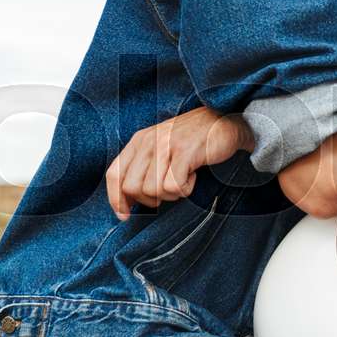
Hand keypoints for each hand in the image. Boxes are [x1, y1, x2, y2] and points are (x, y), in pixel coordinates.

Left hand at [104, 106, 254, 220]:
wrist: (223, 121)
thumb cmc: (191, 140)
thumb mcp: (160, 148)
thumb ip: (142, 169)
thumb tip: (126, 202)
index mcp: (138, 141)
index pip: (114, 174)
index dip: (116, 199)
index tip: (124, 215)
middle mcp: (148, 142)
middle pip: (132, 188)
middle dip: (149, 199)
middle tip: (167, 191)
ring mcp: (166, 146)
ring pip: (153, 190)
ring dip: (170, 194)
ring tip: (183, 179)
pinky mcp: (185, 152)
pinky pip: (174, 186)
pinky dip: (185, 188)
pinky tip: (193, 175)